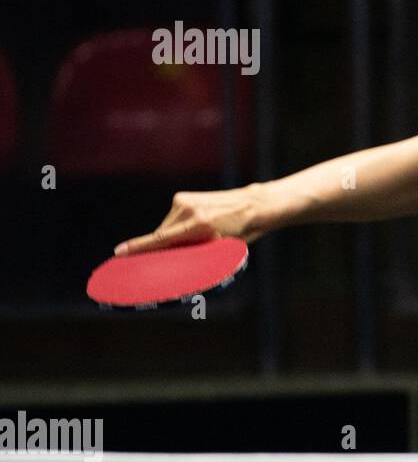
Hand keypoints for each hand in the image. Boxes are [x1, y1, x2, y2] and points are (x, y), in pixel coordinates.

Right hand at [113, 183, 270, 255]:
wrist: (253, 207)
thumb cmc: (241, 233)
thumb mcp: (219, 250)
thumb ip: (194, 254)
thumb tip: (171, 264)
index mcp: (199, 225)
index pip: (161, 240)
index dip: (138, 247)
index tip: (119, 252)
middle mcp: (188, 210)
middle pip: (161, 236)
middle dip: (163, 248)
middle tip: (176, 255)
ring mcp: (183, 201)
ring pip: (165, 227)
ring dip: (172, 236)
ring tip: (196, 236)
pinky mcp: (181, 197)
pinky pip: (171, 218)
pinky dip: (176, 226)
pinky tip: (194, 225)